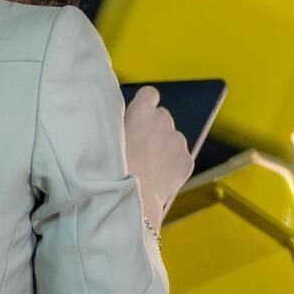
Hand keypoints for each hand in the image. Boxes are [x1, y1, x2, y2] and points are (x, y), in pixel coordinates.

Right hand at [122, 87, 196, 228]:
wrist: (133, 199)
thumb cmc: (112, 168)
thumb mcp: (107, 136)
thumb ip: (118, 121)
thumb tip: (122, 117)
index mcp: (142, 111)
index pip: (150, 93)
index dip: (145, 103)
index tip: (141, 113)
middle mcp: (163, 120)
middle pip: (162, 117)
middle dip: (154, 128)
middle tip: (139, 147)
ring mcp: (178, 141)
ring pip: (172, 139)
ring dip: (163, 147)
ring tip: (147, 167)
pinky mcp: (187, 160)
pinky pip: (180, 158)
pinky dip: (172, 165)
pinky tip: (158, 177)